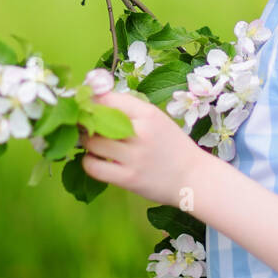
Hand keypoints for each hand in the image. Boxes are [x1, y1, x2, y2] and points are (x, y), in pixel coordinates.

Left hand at [79, 90, 208, 207]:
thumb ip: (130, 109)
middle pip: (96, 120)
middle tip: (84, 124)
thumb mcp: (157, 119)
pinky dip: (88, 161)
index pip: (108, 99)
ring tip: (91, 141)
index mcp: (148, 114)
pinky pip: (94, 167)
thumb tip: (94, 100)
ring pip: (91, 142)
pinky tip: (94, 159)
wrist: (193, 177)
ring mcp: (134, 157)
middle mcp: (141, 133)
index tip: (85, 105)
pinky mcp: (128, 179)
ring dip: (85, 140)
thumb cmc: (172, 146)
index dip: (91, 101)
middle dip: (85, 121)